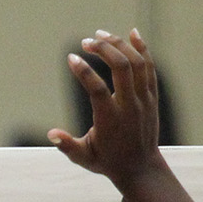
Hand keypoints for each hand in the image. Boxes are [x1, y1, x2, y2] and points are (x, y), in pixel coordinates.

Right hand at [49, 28, 167, 184]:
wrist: (141, 168)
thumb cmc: (106, 161)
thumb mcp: (83, 158)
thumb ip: (67, 146)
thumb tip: (51, 134)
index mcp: (110, 120)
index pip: (97, 89)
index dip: (83, 71)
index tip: (70, 57)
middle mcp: (130, 107)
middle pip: (121, 68)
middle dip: (104, 49)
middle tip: (86, 41)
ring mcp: (143, 100)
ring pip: (137, 63)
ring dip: (120, 45)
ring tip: (101, 34)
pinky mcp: (151, 97)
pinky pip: (149, 67)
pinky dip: (142, 49)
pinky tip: (131, 33)